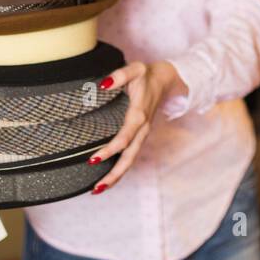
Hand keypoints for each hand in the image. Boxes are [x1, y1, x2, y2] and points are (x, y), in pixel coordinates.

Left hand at [85, 61, 183, 193]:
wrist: (166, 79)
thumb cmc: (147, 74)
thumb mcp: (135, 69)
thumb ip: (120, 75)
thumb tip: (102, 85)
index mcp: (139, 116)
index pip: (124, 139)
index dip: (109, 151)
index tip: (92, 160)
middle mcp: (142, 129)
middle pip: (129, 158)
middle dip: (114, 174)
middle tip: (96, 188)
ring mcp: (143, 134)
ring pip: (131, 160)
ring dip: (117, 176)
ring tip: (98, 189)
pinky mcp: (141, 135)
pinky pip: (131, 155)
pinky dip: (121, 168)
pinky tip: (108, 177)